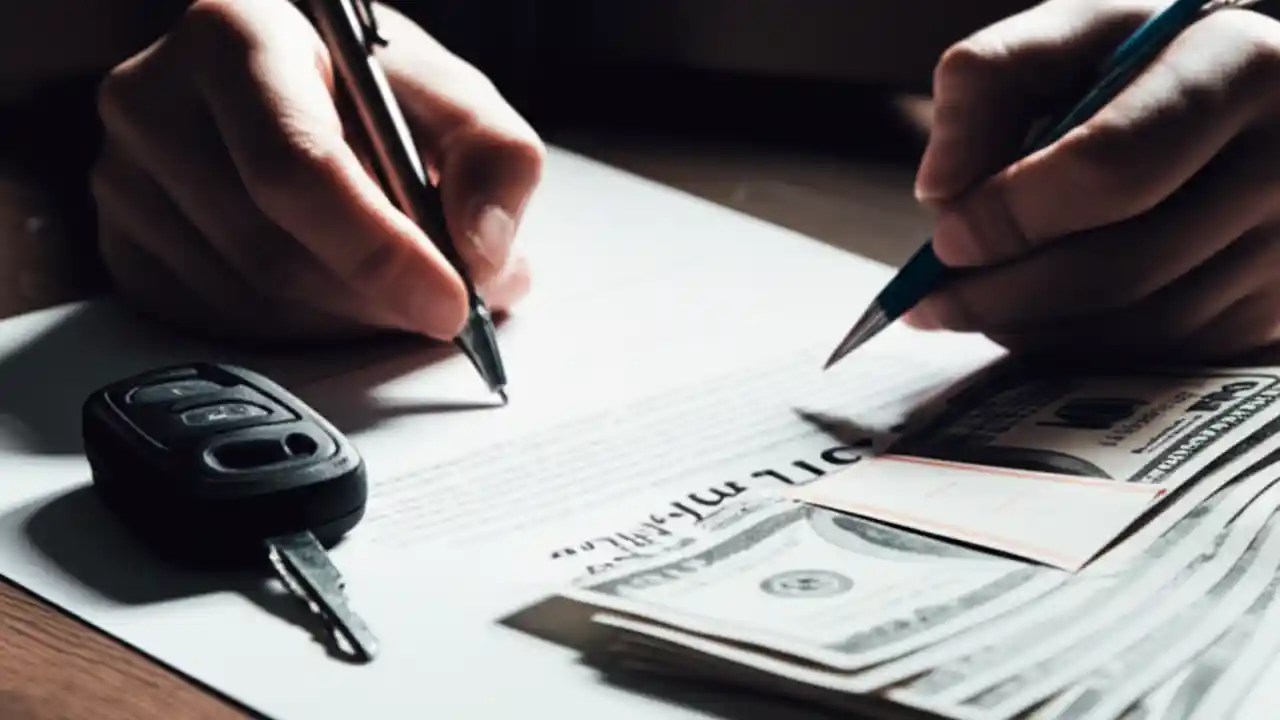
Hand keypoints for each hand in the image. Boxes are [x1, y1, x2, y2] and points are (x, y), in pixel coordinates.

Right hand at [91, 0, 542, 342]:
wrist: (290, 87)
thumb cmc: (363, 87)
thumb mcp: (450, 96)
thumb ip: (495, 158)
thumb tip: (484, 252)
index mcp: (234, 35)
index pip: (297, 166)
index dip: (380, 251)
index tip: (449, 301)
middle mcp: (154, 100)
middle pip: (274, 250)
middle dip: (378, 298)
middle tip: (444, 302)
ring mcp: (124, 179)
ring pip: (252, 302)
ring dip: (348, 319)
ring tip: (394, 283)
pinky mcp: (122, 245)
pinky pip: (222, 326)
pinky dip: (301, 330)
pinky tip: (335, 291)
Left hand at [906, 0, 1279, 362]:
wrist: (1250, 107)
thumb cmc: (1142, 67)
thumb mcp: (1073, 36)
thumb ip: (990, 80)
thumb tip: (940, 187)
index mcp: (1238, 68)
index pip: (1111, 166)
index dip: (1012, 213)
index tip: (945, 235)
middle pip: (1119, 266)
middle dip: (1002, 292)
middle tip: (933, 297)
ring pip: (1134, 327)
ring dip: (1028, 329)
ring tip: (968, 307)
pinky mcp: (1274, 315)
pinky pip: (1156, 358)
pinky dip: (1074, 350)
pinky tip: (1029, 320)